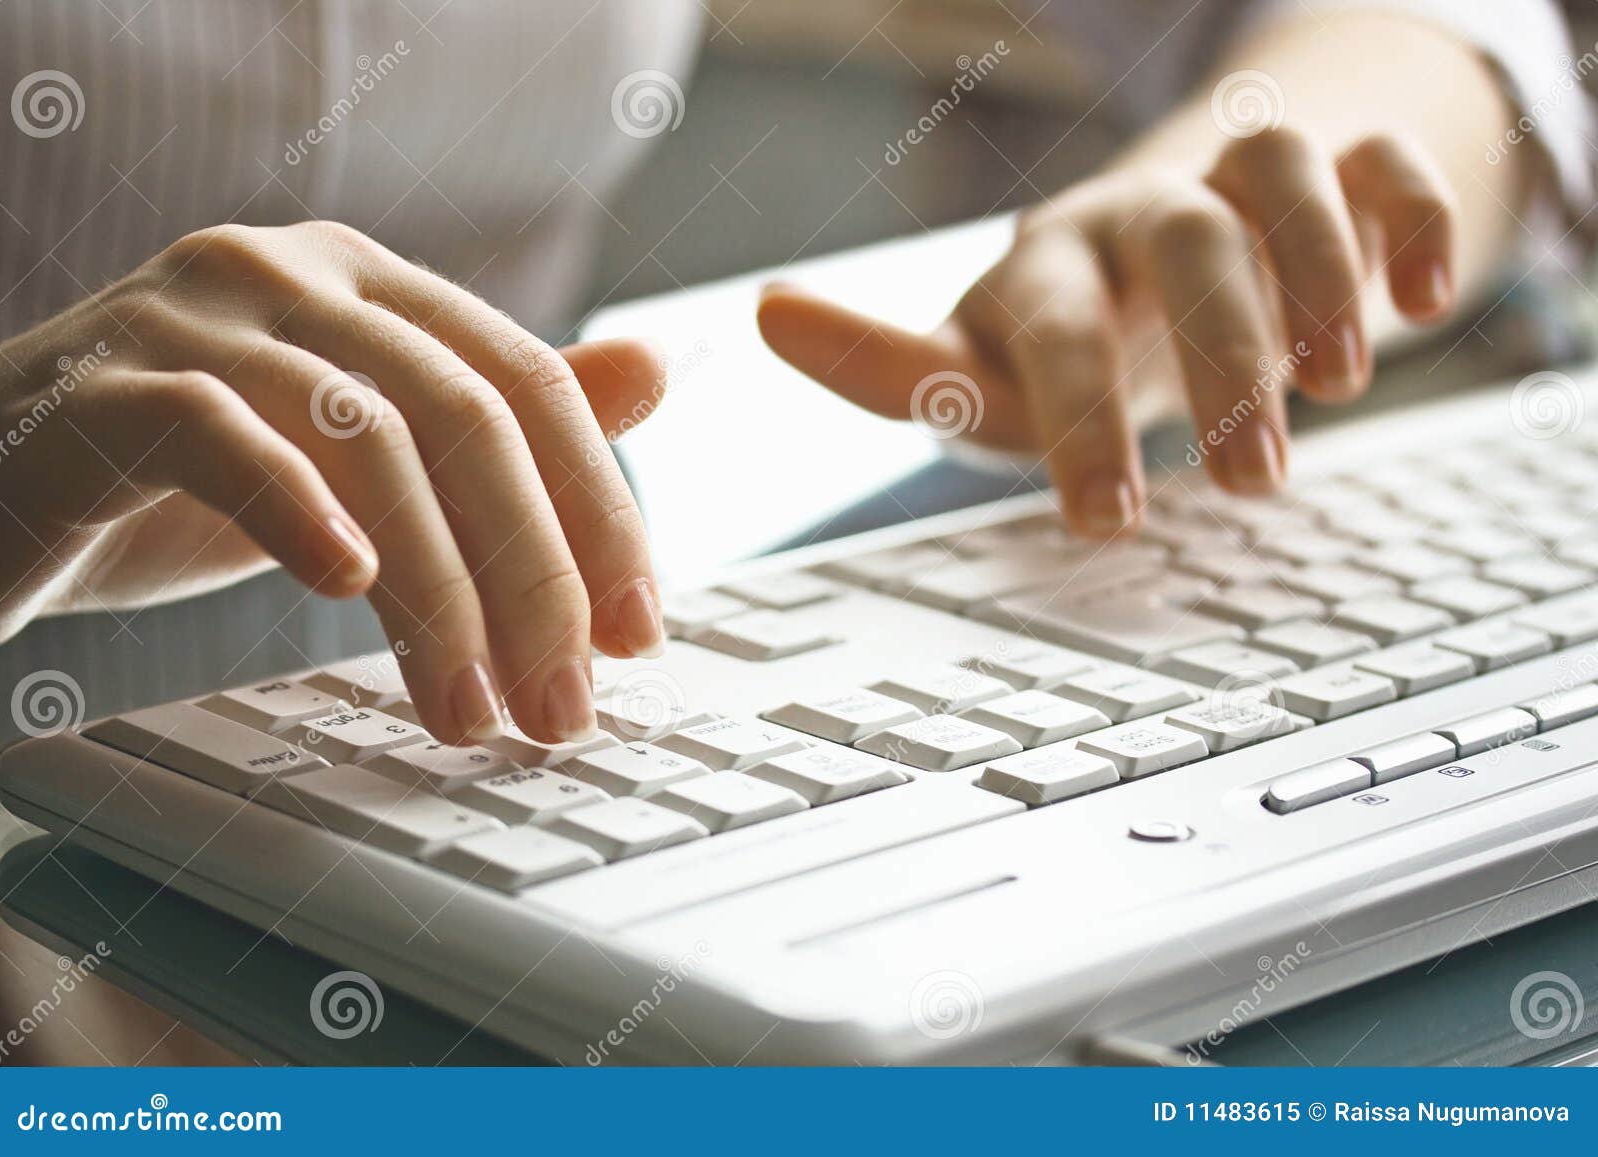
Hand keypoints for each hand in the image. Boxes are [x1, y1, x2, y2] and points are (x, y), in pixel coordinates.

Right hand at [0, 221, 667, 744]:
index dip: (598, 509)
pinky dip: (297, 511)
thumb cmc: (181, 478)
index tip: (637, 631)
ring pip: (366, 439)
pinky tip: (346, 589)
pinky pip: (220, 437)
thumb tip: (657, 370)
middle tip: (564, 703)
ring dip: (438, 592)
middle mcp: (288, 272)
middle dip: (535, 576)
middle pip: (466, 416)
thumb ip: (495, 416)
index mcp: (365, 281)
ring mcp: (189, 317)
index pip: (526, 382)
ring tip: (470, 709)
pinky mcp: (99, 386)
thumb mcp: (356, 455)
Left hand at [759, 128, 1455, 535]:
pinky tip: (1422, 300)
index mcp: (1042, 272)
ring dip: (1310, 277)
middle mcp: (1134, 220)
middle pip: (1175, 251)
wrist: (1167, 273)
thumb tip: (762, 311)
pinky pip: (1376, 164)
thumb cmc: (1063, 340)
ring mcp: (1230, 190)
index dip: (1072, 415)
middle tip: (1246, 482)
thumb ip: (890, 366)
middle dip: (1215, 359)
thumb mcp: (981, 369)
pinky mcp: (1326, 180)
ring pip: (1275, 181)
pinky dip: (1405, 218)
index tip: (1102, 519)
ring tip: (1333, 389)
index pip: (1045, 331)